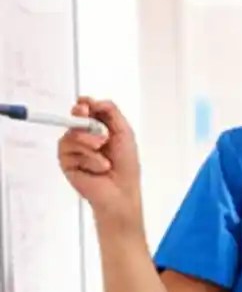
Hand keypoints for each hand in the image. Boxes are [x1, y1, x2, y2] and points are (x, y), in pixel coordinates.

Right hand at [56, 97, 141, 230]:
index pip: (85, 110)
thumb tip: (95, 100)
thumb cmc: (126, 165)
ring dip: (90, 142)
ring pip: (72, 134)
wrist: (121, 191)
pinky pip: (70, 151)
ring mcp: (74, 149)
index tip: (86, 104)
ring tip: (104, 153)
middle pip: (74, 119)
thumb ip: (111, 113)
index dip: (84, 105)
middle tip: (90, 122)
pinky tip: (99, 167)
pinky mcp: (67, 162)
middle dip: (82, 118)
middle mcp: (84, 137)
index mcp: (98, 128)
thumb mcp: (124, 133)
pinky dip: (89, 158)